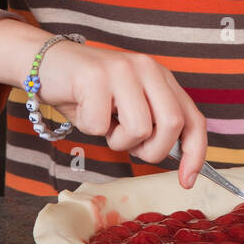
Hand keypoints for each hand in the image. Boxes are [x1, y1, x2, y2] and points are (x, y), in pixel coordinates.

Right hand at [32, 41, 206, 187]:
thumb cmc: (89, 93)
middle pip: (172, 125)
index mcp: (161, 77)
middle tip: (128, 144)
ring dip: (116, 139)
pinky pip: (100, 125)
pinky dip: (89, 128)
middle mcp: (147, 68)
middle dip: (152, 149)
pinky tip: (83, 108)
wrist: (47, 63)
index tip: (187, 181)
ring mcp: (122, 70)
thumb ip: (154, 123)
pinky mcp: (94, 76)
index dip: (196, 153)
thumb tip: (180, 159)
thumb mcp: (129, 106)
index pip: (193, 119)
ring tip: (103, 122)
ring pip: (139, 128)